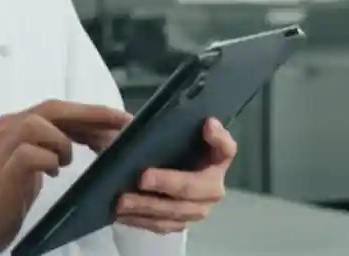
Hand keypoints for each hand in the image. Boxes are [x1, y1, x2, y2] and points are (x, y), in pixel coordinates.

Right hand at [0, 99, 132, 254]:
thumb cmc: (6, 195)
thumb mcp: (35, 165)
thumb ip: (55, 147)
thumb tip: (95, 139)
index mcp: (16, 124)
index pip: (57, 109)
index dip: (89, 112)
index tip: (119, 118)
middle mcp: (8, 127)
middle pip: (52, 108)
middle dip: (90, 114)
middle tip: (120, 122)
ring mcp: (2, 146)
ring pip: (39, 124)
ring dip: (63, 141)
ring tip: (67, 161)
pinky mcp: (3, 169)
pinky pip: (30, 153)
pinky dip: (48, 161)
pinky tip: (53, 172)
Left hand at [115, 117, 236, 234]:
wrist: (152, 168)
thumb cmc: (166, 146)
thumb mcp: (169, 130)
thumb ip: (180, 124)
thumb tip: (206, 123)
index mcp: (216, 158)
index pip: (226, 148)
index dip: (219, 138)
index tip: (206, 126)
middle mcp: (212, 186)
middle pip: (197, 187)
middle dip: (170, 183)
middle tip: (142, 178)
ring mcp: (197, 207)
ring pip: (178, 211)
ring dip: (149, 207)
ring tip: (122, 201)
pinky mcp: (179, 221)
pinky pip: (162, 225)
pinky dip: (142, 220)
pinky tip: (123, 214)